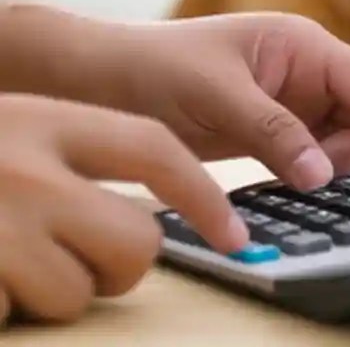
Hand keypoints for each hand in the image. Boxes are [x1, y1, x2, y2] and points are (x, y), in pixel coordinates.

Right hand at [0, 95, 245, 323]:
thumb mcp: (3, 134)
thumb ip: (62, 156)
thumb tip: (169, 205)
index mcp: (39, 122)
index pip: (153, 150)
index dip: (202, 196)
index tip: (235, 237)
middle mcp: (22, 172)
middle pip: (137, 242)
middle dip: (117, 265)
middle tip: (65, 259)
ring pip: (79, 294)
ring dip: (50, 293)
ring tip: (5, 265)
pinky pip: (19, 317)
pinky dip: (4, 310)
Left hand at [117, 13, 349, 192]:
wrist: (98, 80)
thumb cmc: (152, 68)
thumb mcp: (216, 96)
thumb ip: (275, 134)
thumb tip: (324, 176)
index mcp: (306, 46)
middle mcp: (311, 73)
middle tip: (338, 188)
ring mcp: (296, 104)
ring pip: (349, 141)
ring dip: (340, 169)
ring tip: (305, 186)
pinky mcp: (277, 133)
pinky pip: (317, 159)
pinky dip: (316, 178)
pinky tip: (296, 191)